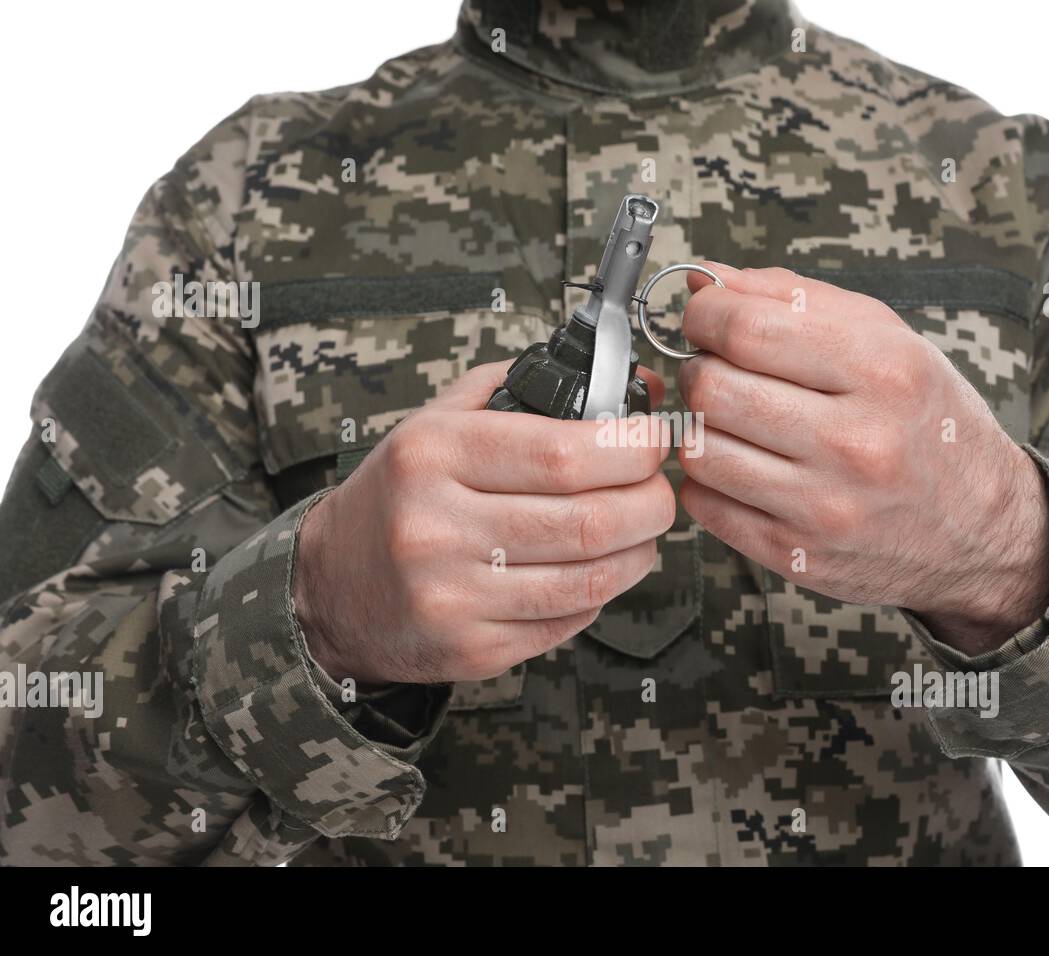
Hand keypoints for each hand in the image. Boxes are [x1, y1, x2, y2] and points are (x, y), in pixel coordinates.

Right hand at [293, 361, 674, 684]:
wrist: (330, 587)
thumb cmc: (400, 494)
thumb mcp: (439, 421)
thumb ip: (526, 388)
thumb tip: (630, 382)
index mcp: (433, 455)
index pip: (564, 452)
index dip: (633, 448)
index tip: (655, 439)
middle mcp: (437, 528)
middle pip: (590, 521)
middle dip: (652, 503)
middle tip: (660, 490)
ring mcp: (455, 597)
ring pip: (592, 579)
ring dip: (641, 551)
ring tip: (642, 529)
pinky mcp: (474, 649)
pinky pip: (570, 620)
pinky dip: (603, 591)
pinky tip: (599, 567)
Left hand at [676, 263, 1048, 654]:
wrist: (980, 530)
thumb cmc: (927, 422)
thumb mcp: (889, 340)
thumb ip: (795, 299)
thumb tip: (706, 281)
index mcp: (882, 372)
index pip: (747, 329)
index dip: (705, 314)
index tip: (705, 315)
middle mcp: (856, 443)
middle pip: (713, 389)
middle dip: (698, 368)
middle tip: (717, 368)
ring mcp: (823, 507)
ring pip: (699, 449)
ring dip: (699, 425)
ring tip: (728, 418)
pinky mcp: (796, 554)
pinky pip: (705, 504)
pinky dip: (707, 479)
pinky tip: (739, 464)